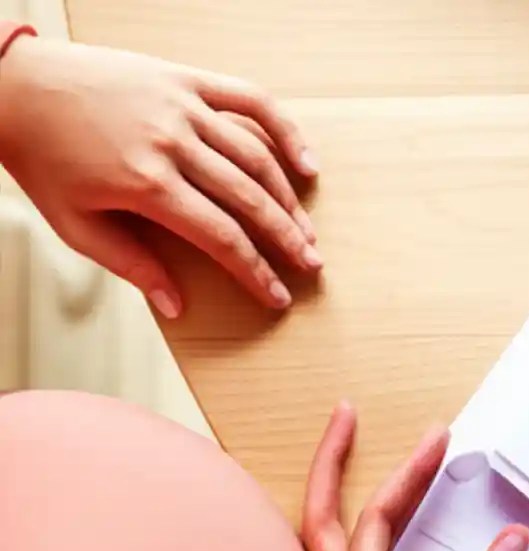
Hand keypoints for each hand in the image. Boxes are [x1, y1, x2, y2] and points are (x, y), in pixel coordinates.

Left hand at [0, 35, 319, 316]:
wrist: (16, 87)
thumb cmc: (42, 158)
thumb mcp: (75, 223)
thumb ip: (131, 265)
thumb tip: (177, 307)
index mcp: (145, 183)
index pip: (220, 237)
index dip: (255, 271)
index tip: (278, 296)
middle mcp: (172, 142)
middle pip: (249, 199)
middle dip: (286, 239)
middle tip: (311, 266)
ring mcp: (184, 106)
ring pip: (256, 157)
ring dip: (288, 199)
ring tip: (306, 231)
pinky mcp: (187, 79)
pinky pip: (251, 100)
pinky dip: (286, 130)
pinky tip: (307, 162)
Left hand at [301, 402, 528, 550]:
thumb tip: (508, 542)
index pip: (375, 520)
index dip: (408, 473)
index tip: (437, 438)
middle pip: (319, 517)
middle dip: (333, 459)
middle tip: (346, 416)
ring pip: (316, 545)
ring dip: (332, 494)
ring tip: (346, 462)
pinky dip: (345, 538)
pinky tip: (362, 545)